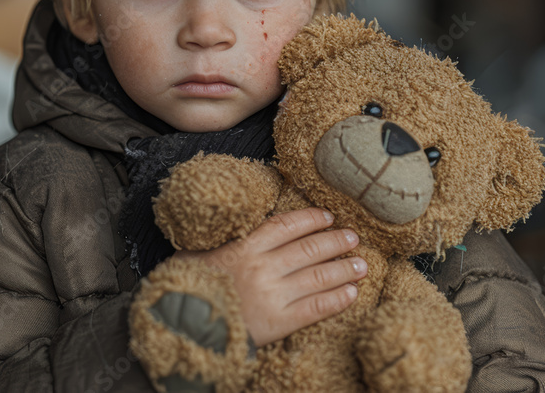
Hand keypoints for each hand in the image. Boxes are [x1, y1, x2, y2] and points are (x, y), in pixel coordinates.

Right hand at [170, 207, 365, 347]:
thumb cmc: (186, 289)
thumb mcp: (195, 255)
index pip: (285, 226)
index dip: (310, 219)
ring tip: (361, 265)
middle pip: (309, 249)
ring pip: (318, 276)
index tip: (327, 217)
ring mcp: (272, 294)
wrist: (183, 327)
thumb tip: (230, 228)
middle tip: (353, 237)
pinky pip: (315, 308)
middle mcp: (262, 266)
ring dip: (343, 269)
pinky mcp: (278, 322)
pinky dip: (336, 299)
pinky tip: (351, 293)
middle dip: (336, 242)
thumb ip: (219, 242)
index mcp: (243, 247)